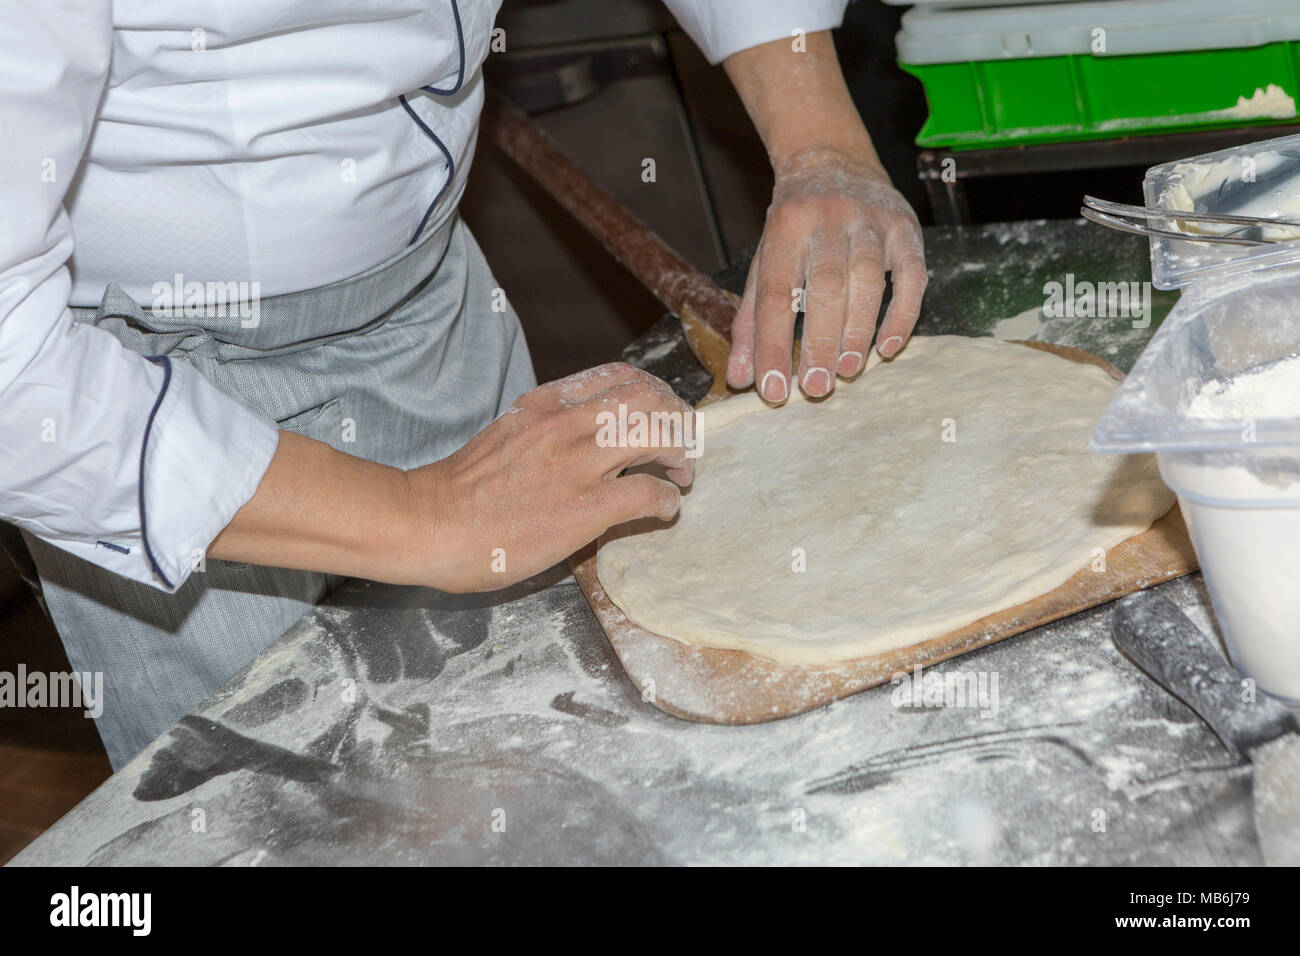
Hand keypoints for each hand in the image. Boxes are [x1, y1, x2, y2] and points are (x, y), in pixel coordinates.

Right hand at [407, 363, 694, 591]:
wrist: (429, 525)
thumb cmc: (463, 491)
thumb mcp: (510, 435)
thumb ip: (550, 429)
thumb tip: (591, 441)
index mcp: (546, 403)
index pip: (620, 376)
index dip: (655, 393)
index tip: (663, 414)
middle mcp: (565, 423)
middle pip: (649, 398)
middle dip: (678, 418)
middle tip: (684, 445)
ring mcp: (576, 464)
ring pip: (658, 435)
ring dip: (681, 453)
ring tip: (681, 474)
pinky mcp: (584, 508)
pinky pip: (648, 493)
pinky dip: (667, 500)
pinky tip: (663, 510)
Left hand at [727, 145, 927, 401]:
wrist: (832, 163)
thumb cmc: (794, 227)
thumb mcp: (764, 263)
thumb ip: (751, 321)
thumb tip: (739, 379)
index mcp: (786, 228)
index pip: (776, 294)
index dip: (772, 345)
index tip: (774, 391)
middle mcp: (829, 220)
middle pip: (825, 287)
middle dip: (819, 342)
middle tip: (817, 387)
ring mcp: (871, 221)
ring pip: (869, 280)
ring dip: (859, 331)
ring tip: (849, 372)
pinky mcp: (906, 228)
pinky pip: (911, 275)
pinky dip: (902, 314)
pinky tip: (888, 348)